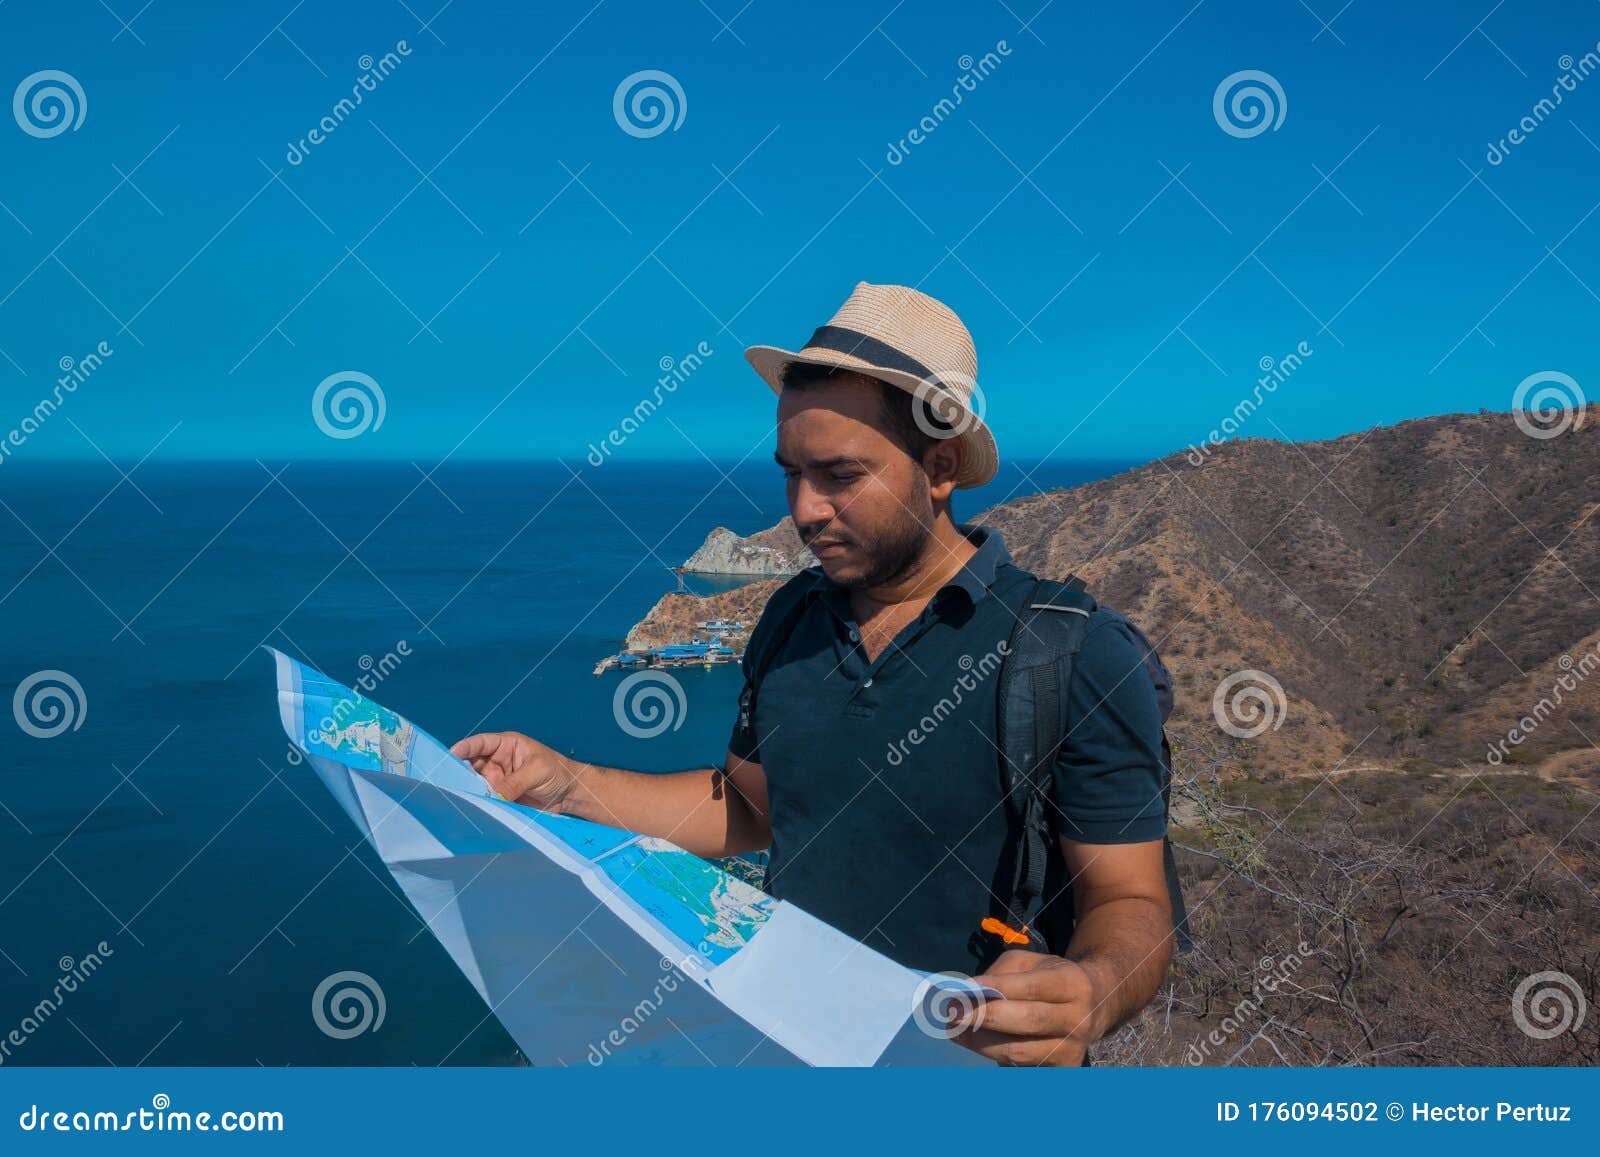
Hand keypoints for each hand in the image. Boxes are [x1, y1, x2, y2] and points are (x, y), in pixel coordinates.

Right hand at [449, 731, 583, 812]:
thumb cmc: (557, 772)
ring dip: (468, 791)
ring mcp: (497, 781)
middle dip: (460, 772)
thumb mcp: (537, 772)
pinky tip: (471, 810)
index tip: (451, 754)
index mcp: (507, 745)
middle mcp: (497, 762)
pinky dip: (478, 805)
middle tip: (449, 782)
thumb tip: (494, 795)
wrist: (570, 794)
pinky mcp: (500, 798)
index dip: (465, 747)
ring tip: (458, 798)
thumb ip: (515, 783)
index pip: (481, 743)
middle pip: (472, 765)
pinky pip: (485, 800)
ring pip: (475, 785)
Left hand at [952, 949, 1107, 1066]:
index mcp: (1072, 984)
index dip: (997, 988)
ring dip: (982, 1043)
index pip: (1032, 987)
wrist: (1091, 1005)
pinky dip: (994, 1057)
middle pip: (1027, 1022)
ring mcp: (1073, 1050)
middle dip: (985, 1018)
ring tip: (957, 1031)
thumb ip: (1002, 973)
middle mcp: (1078, 1019)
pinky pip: (1021, 1069)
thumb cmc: (1050, 978)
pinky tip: (977, 1044)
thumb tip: (970, 995)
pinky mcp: (1063, 1071)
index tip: (965, 988)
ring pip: (1020, 1052)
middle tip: (952, 1013)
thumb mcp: (1031, 963)